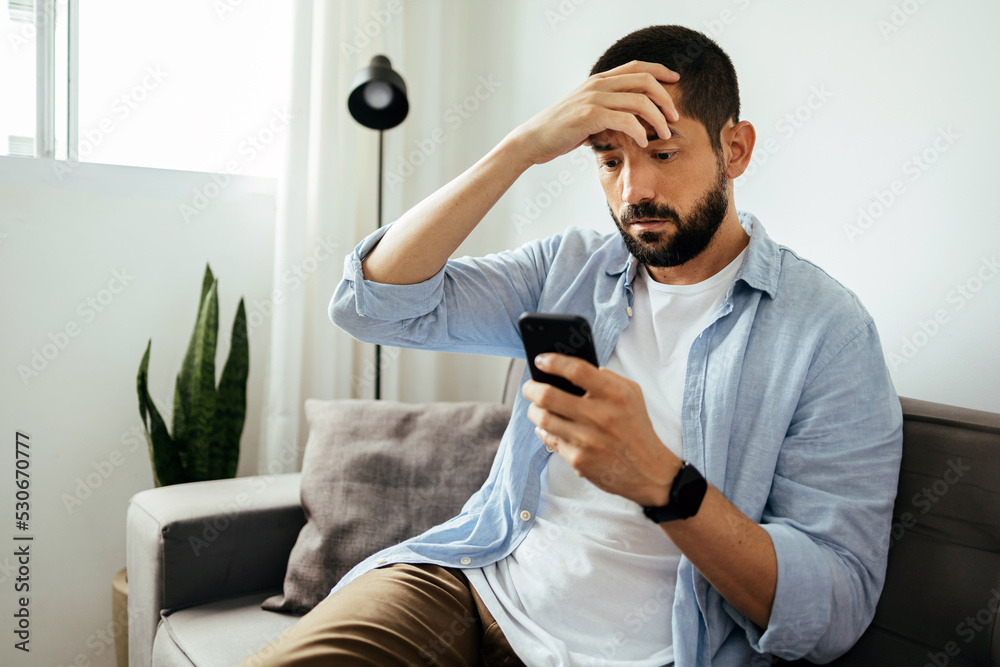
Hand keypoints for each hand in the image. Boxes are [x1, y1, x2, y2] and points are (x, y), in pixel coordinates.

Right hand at [508, 60, 680, 165]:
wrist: (533, 139)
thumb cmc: (559, 131)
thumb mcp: (585, 115)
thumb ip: (605, 112)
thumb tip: (623, 123)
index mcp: (599, 81)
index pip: (637, 67)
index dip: (660, 71)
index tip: (675, 83)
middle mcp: (599, 85)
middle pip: (645, 81)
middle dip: (666, 98)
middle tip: (674, 117)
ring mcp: (594, 99)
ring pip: (640, 101)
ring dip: (658, 118)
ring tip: (663, 134)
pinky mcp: (590, 116)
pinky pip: (626, 120)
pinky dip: (639, 132)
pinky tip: (642, 143)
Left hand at [521, 353, 681, 505]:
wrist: (649, 471)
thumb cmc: (637, 428)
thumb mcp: (632, 394)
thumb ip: (607, 377)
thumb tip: (573, 368)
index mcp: (615, 395)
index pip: (576, 370)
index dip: (553, 362)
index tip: (541, 360)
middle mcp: (600, 416)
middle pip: (548, 395)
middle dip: (531, 388)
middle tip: (529, 387)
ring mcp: (587, 440)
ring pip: (543, 418)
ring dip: (534, 410)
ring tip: (536, 407)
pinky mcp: (578, 459)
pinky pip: (550, 439)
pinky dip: (544, 430)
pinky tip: (547, 427)